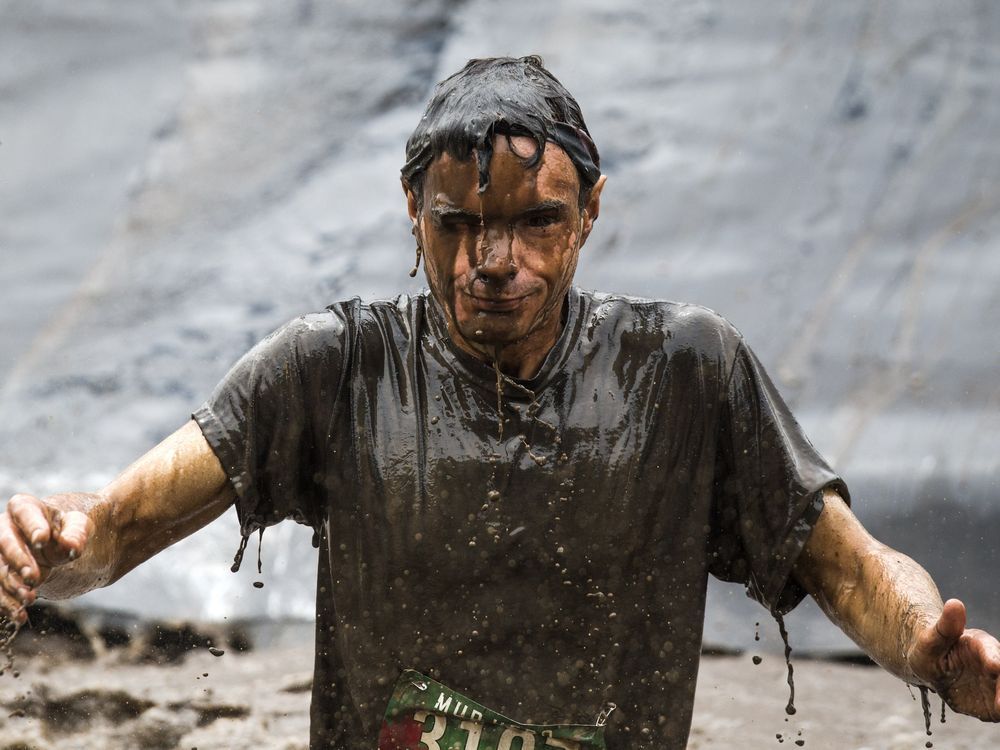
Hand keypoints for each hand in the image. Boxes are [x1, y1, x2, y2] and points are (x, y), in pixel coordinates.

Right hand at [0, 494, 92, 624]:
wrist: (67, 548)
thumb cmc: (72, 530)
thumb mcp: (81, 527)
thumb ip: (76, 535)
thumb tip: (70, 546)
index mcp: (27, 508)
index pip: (24, 511)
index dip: (31, 524)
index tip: (42, 539)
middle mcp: (7, 528)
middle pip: (3, 541)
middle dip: (17, 560)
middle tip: (34, 578)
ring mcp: (1, 553)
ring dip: (10, 586)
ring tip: (30, 599)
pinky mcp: (2, 575)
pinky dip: (6, 603)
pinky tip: (20, 616)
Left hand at [907, 598, 999, 720]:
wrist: (930, 664)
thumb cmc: (929, 647)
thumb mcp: (931, 638)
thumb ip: (945, 626)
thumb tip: (955, 604)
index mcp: (979, 644)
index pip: (991, 650)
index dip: (993, 657)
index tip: (993, 666)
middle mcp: (993, 662)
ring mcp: (994, 682)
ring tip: (998, 709)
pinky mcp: (992, 700)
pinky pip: (999, 708)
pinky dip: (999, 711)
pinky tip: (995, 712)